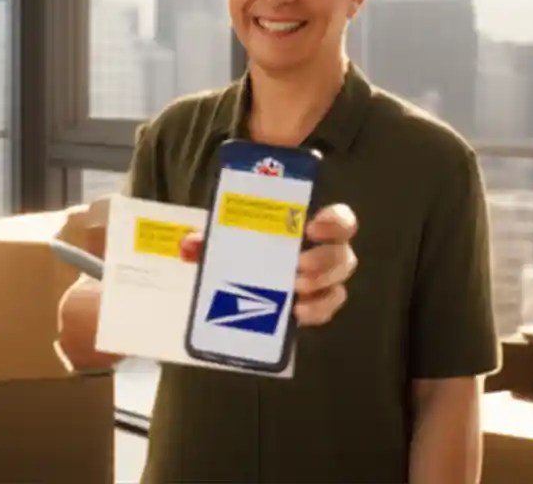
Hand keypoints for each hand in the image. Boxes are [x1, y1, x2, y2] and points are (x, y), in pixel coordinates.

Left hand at [178, 203, 358, 325]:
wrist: (236, 285)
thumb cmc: (240, 249)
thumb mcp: (223, 241)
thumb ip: (206, 239)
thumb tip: (188, 245)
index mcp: (306, 227)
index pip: (339, 219)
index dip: (334, 221)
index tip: (311, 227)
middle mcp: (322, 252)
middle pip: (343, 254)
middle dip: (325, 260)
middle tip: (298, 265)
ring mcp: (322, 282)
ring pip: (339, 283)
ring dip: (321, 285)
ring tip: (295, 291)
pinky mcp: (315, 306)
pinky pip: (327, 309)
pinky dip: (317, 311)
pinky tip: (298, 313)